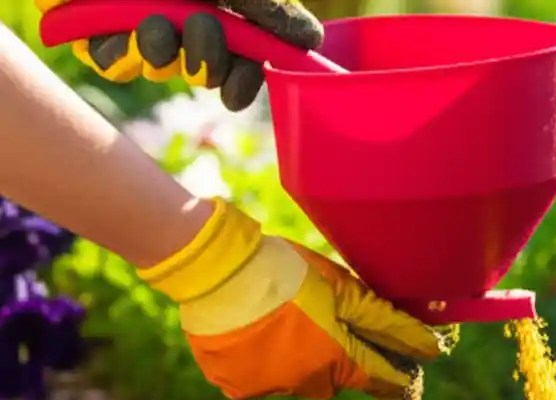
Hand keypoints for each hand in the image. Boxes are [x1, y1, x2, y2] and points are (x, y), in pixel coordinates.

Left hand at [35, 0, 322, 110]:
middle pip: (206, 73)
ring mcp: (145, 32)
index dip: (242, 84)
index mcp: (221, 16)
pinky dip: (121, 51)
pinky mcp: (102, 36)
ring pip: (163, 69)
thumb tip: (313, 41)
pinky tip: (122, 28)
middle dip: (207, 60)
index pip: (242, 66)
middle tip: (201, 29)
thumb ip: (271, 11)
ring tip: (155, 23)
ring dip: (164, 52)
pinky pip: (116, 64)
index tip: (235, 93)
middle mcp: (186, 27)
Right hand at [137, 198, 458, 399]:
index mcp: (336, 360)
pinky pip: (262, 378)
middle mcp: (304, 383)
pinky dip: (265, 360)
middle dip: (340, 358)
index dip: (397, 380)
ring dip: (300, 357)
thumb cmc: (286, 271)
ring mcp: (267, 388)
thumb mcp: (342, 289)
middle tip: (327, 325)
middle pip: (336, 378)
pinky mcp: (235, 386)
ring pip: (298, 378)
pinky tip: (257, 330)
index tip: (411, 387)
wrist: (214, 270)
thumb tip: (427, 345)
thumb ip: (385, 322)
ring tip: (283, 318)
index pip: (379, 379)